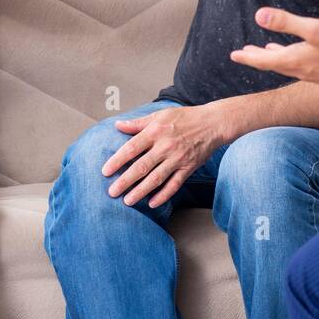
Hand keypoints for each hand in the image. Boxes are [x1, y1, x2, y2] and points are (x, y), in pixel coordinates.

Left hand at [101, 104, 228, 207]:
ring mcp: (177, 158)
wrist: (213, 123)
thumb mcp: (160, 115)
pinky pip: (174, 184)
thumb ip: (138, 123)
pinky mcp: (188, 168)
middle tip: (111, 192)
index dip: (117, 160)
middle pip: (141, 167)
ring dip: (140, 191)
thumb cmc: (184, 117)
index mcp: (155, 131)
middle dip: (125, 181)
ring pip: (156, 179)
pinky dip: (163, 195)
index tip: (105, 171)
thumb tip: (117, 125)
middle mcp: (165, 146)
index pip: (132, 148)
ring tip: (127, 201)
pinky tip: (152, 203)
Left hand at [229, 7, 318, 99]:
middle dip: (257, 58)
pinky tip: (299, 54)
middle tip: (242, 54)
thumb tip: (258, 15)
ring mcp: (315, 73)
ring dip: (274, 58)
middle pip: (273, 64)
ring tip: (266, 52)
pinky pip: (302, 66)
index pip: (264, 60)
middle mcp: (302, 70)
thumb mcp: (315, 29)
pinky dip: (292, 59)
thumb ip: (287, 22)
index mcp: (295, 60)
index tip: (233, 55)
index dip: (247, 57)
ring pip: (288, 65)